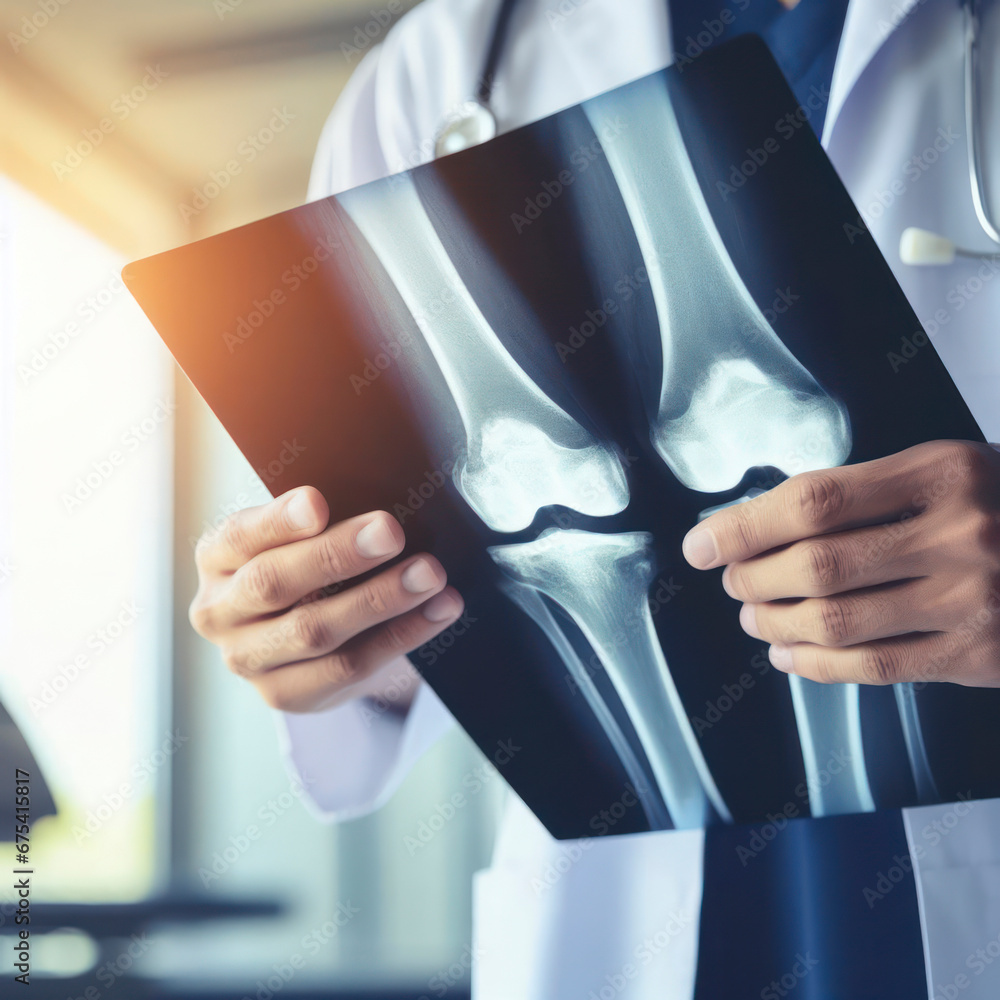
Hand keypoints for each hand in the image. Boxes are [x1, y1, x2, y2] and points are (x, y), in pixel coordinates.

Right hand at [189, 486, 463, 711]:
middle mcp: (219, 612)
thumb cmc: (304, 564)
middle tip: (391, 532)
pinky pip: (349, 667)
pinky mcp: (286, 694)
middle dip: (337, 555)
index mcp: (216, 558)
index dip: (278, 522)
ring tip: (429, 573)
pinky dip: (402, 635)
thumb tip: (376, 511)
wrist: (297, 634)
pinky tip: (438, 609)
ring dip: (380, 599)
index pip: (240, 537)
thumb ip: (320, 523)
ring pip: (315, 630)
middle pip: (274, 583)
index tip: (318, 502)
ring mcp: (247, 660)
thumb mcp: (295, 537)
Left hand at [681, 440, 999, 685]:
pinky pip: (874, 667)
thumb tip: (762, 524)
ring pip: (838, 621)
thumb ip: (867, 493)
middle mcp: (963, 532)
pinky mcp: (979, 655)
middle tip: (732, 580)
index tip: (702, 543)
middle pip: (818, 564)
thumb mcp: (946, 474)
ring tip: (753, 615)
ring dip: (775, 623)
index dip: (745, 525)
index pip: (816, 499)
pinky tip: (789, 655)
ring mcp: (975, 598)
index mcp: (944, 471)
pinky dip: (816, 665)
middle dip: (753, 578)